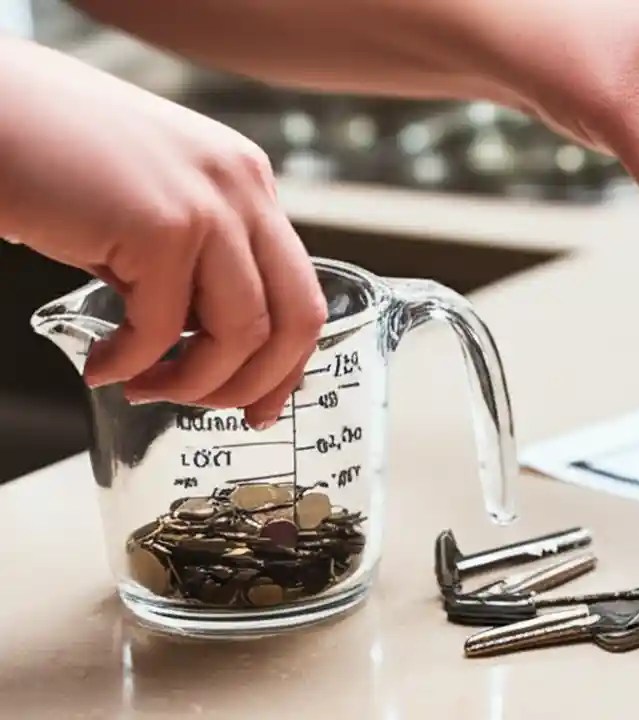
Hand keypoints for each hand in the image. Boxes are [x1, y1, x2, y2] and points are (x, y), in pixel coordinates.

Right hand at [0, 37, 325, 427]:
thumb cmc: (53, 155)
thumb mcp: (153, 203)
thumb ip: (192, 260)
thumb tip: (211, 344)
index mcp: (247, 182)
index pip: (301, 292)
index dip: (286, 362)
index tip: (259, 403)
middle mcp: (243, 188)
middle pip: (297, 318)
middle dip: (261, 383)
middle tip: (217, 412)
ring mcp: (207, 205)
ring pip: (242, 334)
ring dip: (195, 383)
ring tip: (146, 388)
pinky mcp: (159, 226)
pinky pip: (163, 329)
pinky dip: (132, 364)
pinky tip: (101, 366)